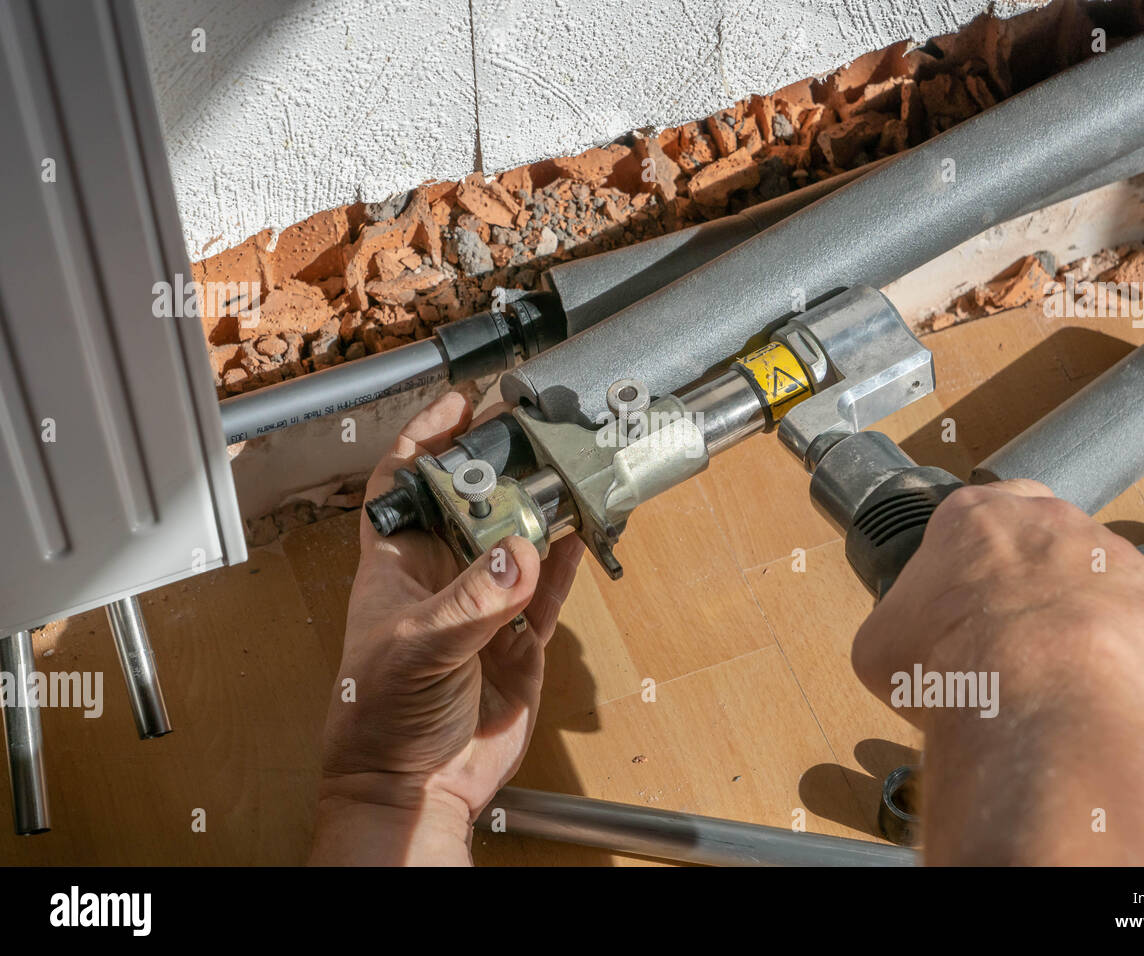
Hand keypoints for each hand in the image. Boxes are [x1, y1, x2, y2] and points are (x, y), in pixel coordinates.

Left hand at [310, 392, 584, 864]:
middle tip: (535, 430)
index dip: (428, 436)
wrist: (415, 787)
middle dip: (501, 464)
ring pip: (519, 538)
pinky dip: (568, 558)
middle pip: (473, 500)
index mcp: (396, 564)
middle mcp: (441, 576)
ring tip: (569, 467)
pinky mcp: (520, 639)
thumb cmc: (377, 718)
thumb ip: (470, 601)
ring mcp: (484, 605)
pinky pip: (550, 587)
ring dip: (543, 506)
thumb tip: (518, 554)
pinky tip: (582, 529)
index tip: (461, 401)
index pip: (406, 481)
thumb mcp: (416, 649)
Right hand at [852, 479, 1143, 728]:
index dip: (973, 555)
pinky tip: (1126, 699)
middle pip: (1047, 540)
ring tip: (1064, 675)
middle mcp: (1052, 521)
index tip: (966, 590)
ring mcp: (1116, 561)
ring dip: (1089, 621)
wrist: (1031, 704)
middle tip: (1010, 636)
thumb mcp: (878, 643)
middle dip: (1035, 581)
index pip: (979, 511)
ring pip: (1104, 583)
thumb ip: (899, 624)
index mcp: (975, 516)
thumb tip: (905, 644)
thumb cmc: (949, 664)